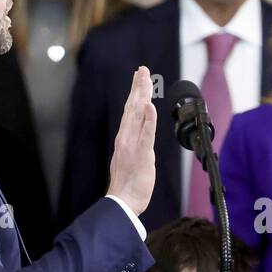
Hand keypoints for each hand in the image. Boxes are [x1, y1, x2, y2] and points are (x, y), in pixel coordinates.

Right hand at [106, 66, 156, 216]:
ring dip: (142, 96)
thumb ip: (135, 144)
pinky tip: (150, 106)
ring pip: (138, 115)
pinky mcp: (141, 155)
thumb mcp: (131, 159)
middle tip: (142, 69)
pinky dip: (148, 119)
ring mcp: (132, 145)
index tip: (139, 77)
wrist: (122, 202)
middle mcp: (126, 138)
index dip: (136, 92)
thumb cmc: (128, 184)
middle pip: (133, 107)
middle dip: (138, 87)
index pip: (131, 110)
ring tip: (145, 79)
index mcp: (125, 138)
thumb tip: (139, 134)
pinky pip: (145, 134)